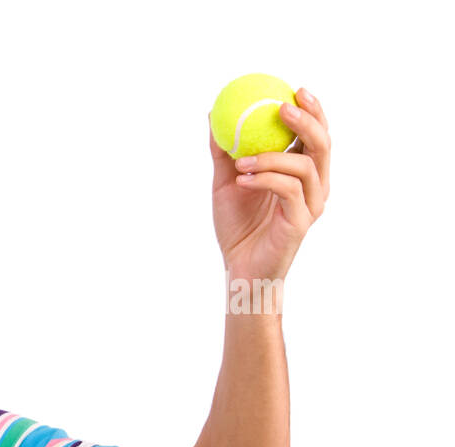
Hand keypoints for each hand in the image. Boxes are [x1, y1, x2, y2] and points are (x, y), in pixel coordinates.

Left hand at [211, 87, 330, 290]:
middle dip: (308, 121)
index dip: (313, 110)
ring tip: (241, 159)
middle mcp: (314, 186)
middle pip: (322, 145)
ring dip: (272, 157)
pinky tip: (242, 178)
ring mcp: (311, 204)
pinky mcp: (301, 222)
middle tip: (283, 106)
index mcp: (303, 173)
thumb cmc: (237, 226)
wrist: (239, 268)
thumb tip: (212, 114)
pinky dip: (265, 179)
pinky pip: (288, 191)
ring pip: (305, 167)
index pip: (316, 135)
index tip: (295, 89)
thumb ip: (223, 151)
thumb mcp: (226, 181)